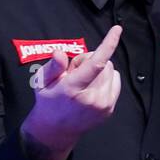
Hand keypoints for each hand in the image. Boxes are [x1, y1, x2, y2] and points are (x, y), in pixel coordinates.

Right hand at [20, 25, 122, 159]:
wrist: (56, 130)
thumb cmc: (48, 100)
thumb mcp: (42, 81)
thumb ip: (52, 67)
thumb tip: (60, 54)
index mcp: (73, 88)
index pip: (95, 64)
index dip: (108, 44)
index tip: (117, 29)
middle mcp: (91, 98)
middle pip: (104, 63)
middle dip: (90, 61)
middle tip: (75, 72)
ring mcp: (102, 105)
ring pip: (110, 71)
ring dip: (98, 70)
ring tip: (82, 82)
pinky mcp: (109, 109)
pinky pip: (115, 81)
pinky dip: (106, 78)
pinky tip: (92, 87)